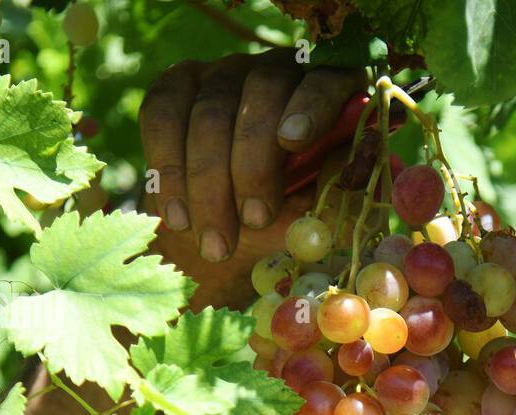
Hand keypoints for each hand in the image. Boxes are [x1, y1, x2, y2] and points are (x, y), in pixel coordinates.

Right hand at [140, 52, 363, 309]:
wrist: (234, 233)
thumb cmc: (294, 217)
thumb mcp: (325, 213)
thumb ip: (340, 193)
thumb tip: (353, 174)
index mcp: (328, 91)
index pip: (325, 80)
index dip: (310, 105)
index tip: (293, 142)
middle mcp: (276, 71)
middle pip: (262, 94)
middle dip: (253, 164)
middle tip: (254, 222)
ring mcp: (224, 75)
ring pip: (209, 112)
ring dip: (208, 183)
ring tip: (215, 243)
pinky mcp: (177, 88)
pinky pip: (162, 115)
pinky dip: (168, 169)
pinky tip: (176, 216)